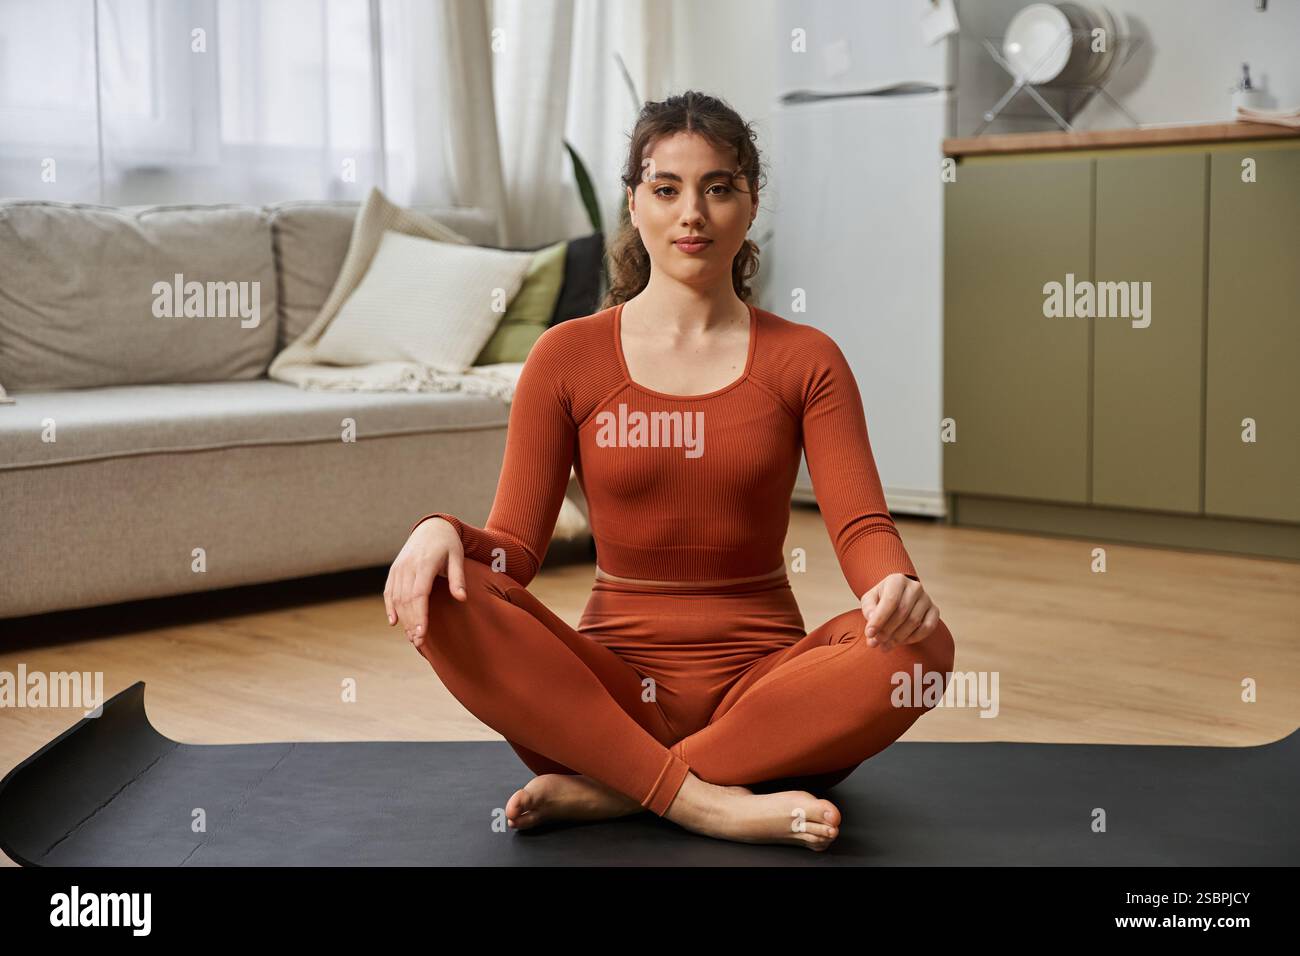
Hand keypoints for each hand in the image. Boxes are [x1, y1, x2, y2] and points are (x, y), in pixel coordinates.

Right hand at [383, 518, 466, 649]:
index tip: (423, 633)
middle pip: (406, 600)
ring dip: (403, 619)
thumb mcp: (457, 557)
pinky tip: (394, 622)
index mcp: (424, 563)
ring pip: (397, 598)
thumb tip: (462, 599)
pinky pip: (389, 591)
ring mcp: (399, 568)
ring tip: (411, 637)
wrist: (432, 526)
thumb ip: (458, 578)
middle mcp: (408, 566)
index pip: (419, 594)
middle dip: (411, 622)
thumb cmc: (449, 544)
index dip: (420, 615)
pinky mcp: (394, 569)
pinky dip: (390, 607)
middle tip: (419, 643)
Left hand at [860, 573, 940, 650]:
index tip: (869, 633)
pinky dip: (914, 638)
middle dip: (887, 631)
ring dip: (898, 637)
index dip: (879, 619)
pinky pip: (928, 627)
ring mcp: (926, 599)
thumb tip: (872, 619)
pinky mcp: (934, 610)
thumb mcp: (870, 600)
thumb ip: (868, 609)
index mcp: (897, 580)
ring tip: (885, 645)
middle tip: (876, 642)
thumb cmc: (881, 599)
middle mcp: (915, 587)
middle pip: (902, 612)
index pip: (890, 601)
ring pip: (914, 622)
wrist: (899, 598)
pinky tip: (902, 642)